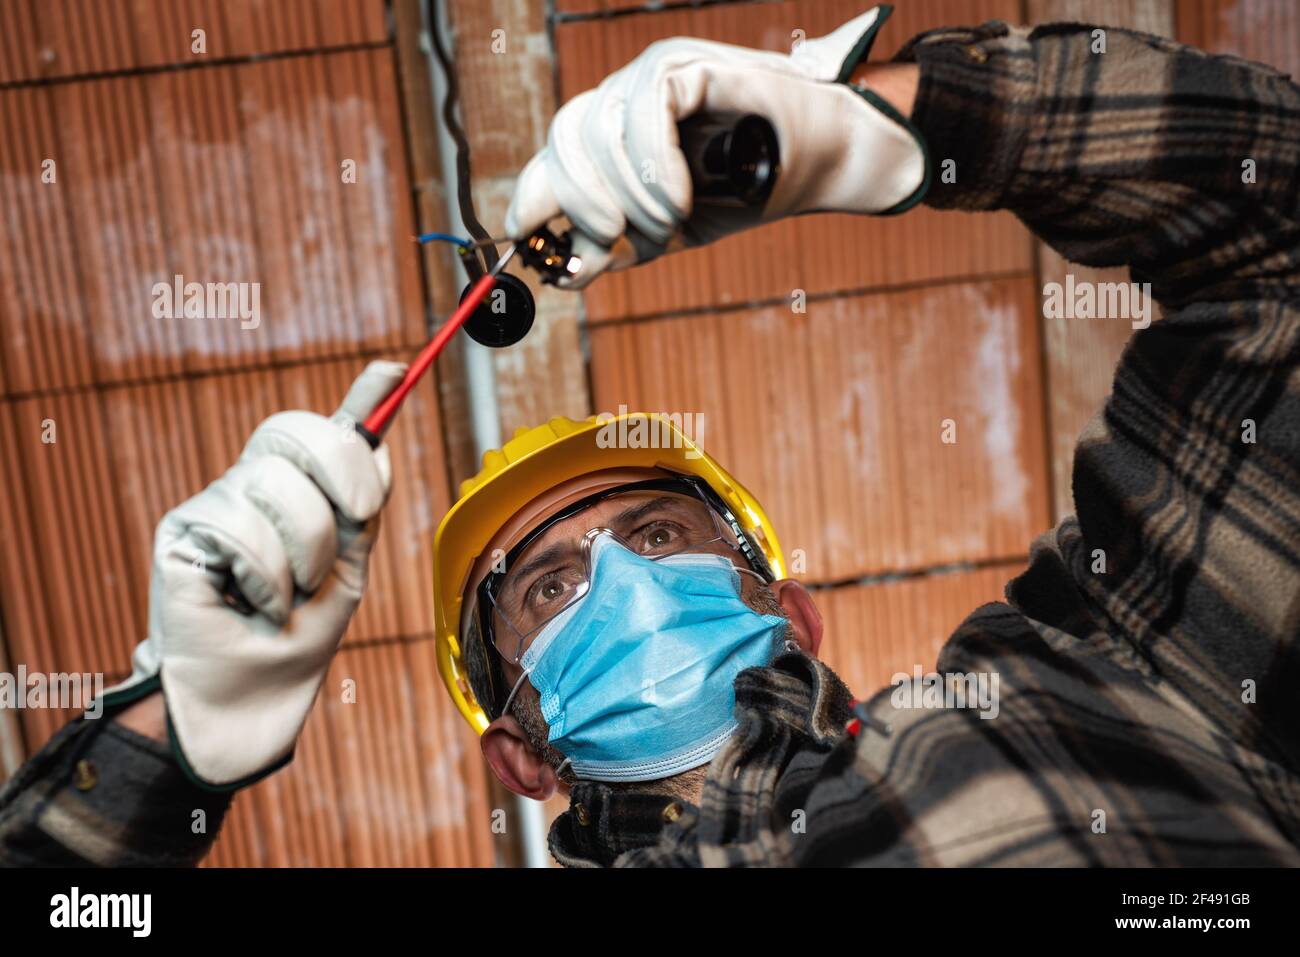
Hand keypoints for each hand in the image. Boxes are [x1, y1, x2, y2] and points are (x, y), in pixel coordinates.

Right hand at [99, 361, 406, 789]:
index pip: (326, 432)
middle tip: (356, 519)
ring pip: (278, 486)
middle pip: (299, 432)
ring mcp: (218, 501)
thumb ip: (360, 509)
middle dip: (344, 473)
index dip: (362, 398)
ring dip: (304, 555)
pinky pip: (239, 526)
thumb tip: (378, 444)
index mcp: (302, 492)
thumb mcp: (348, 571)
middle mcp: (256, 485)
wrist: (254, 699)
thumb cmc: (299, 641)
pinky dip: (264, 578)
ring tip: (289, 597)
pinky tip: (252, 605)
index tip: (397, 369)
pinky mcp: (183, 529)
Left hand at [505, 5, 926, 288]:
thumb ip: (620, 244)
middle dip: (580, 199)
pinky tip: (682, 196)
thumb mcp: (673, 231)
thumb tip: (563, 272)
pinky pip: (646, 110)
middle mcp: (628, 95)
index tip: (525, 236)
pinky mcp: (687, 63)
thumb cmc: (753, 191)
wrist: (826, 165)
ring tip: (669, 222)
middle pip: (567, 135)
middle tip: (609, 239)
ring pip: (601, 125)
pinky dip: (657, 164)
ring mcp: (656, 73)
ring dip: (630, 192)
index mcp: (618, 132)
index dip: (534, 191)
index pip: (558, 151)